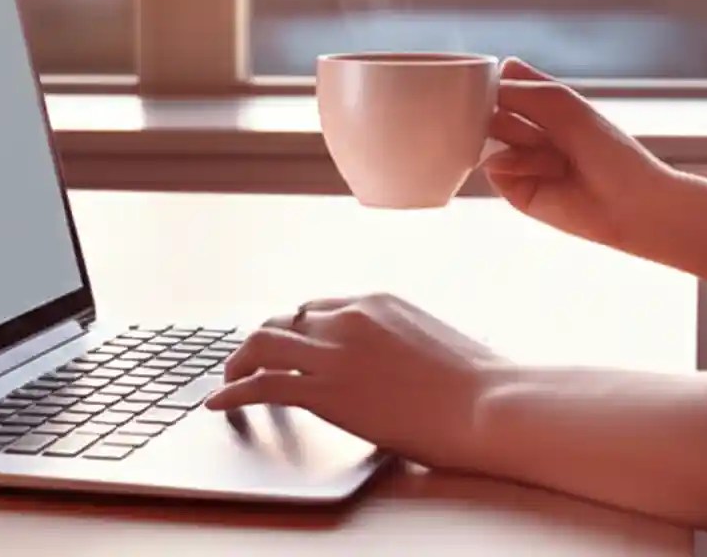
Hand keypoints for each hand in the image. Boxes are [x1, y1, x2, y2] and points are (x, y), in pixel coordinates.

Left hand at [205, 293, 508, 471]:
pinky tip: (218, 403)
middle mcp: (349, 317)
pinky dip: (233, 391)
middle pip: (285, 320)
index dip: (298, 330)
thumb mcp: (437, 342)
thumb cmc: (479, 383)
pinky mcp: (326, 390)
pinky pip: (263, 384)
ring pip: (263, 342)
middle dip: (262, 341)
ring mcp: (335, 352)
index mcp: (377, 302)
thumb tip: (405, 362)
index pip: (318, 307)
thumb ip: (406, 342)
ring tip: (227, 378)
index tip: (288, 348)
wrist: (488, 404)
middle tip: (248, 362)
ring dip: (239, 361)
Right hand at [483, 59, 675, 250]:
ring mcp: (519, 159)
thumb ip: (522, 90)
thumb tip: (481, 87)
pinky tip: (543, 170)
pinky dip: (513, 165)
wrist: (629, 203)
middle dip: (495, 110)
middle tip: (525, 119)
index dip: (490, 81)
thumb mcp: (563, 104)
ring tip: (549, 152)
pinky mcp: (513, 188)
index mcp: (542, 103)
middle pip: (489, 110)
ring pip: (488, 138)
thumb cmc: (608, 151)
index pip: (504, 83)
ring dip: (511, 138)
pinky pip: (494, 169)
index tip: (478, 80)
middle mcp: (527, 129)